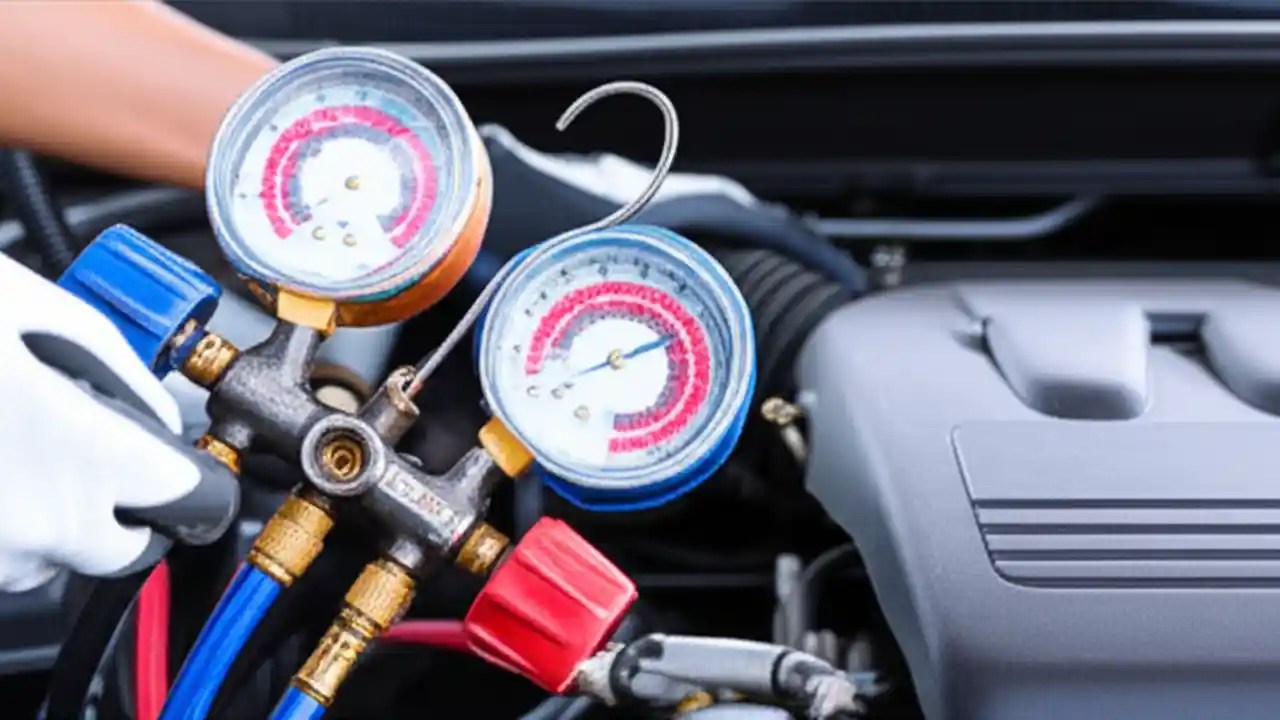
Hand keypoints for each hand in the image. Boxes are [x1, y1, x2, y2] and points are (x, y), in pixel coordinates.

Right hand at [0, 255, 199, 590]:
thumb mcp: (48, 314)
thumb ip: (121, 375)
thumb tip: (156, 412)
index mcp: (84, 460)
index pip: (185, 502)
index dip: (186, 479)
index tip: (177, 468)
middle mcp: (35, 526)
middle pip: (118, 550)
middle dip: (119, 510)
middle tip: (95, 459)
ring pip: (44, 558)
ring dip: (45, 516)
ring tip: (11, 441)